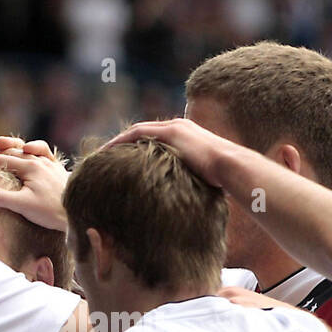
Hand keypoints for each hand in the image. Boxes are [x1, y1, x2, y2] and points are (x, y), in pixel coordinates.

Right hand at [0, 148, 70, 232]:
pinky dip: (35, 148)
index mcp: (30, 166)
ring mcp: (50, 164)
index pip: (3, 159)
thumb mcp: (22, 205)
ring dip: (13, 146)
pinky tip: (30, 150)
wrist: (78, 213)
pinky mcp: (58, 170)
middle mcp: (40, 161)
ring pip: (28, 149)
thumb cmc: (51, 211)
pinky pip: (45, 153)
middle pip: (13, 152)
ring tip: (0, 143)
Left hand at [101, 118, 241, 188]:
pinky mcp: (170, 132)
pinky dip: (121, 141)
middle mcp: (178, 127)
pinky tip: (106, 152)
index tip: (120, 163)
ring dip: (117, 143)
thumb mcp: (203, 180)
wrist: (231, 167)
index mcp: (185, 137)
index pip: (153, 139)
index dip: (134, 150)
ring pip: (136, 131)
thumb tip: (186, 204)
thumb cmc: (223, 180)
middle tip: (104, 159)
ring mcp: (174, 127)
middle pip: (142, 133)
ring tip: (100, 156)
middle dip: (122, 145)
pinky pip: (137, 133)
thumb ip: (191, 183)